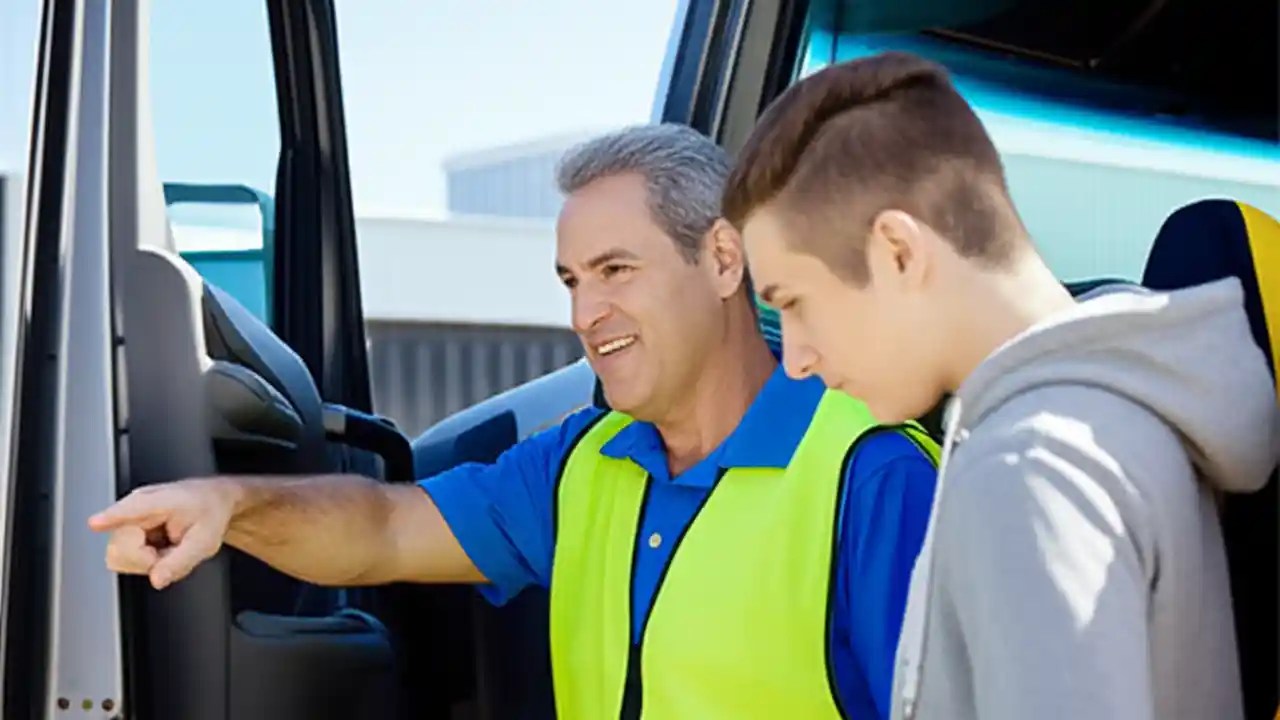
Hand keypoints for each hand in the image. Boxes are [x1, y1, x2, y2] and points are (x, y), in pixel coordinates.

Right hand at [87, 478, 239, 589]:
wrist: (213, 501)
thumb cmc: (210, 513)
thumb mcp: (204, 542)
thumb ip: (180, 562)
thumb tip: (156, 579)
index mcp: (156, 502)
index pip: (129, 510)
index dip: (110, 518)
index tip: (95, 523)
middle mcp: (135, 507)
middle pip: (120, 548)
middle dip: (143, 561)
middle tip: (169, 553)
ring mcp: (128, 518)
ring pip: (120, 556)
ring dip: (145, 561)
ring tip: (168, 548)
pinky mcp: (126, 528)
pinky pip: (126, 556)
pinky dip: (145, 559)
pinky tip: (161, 548)